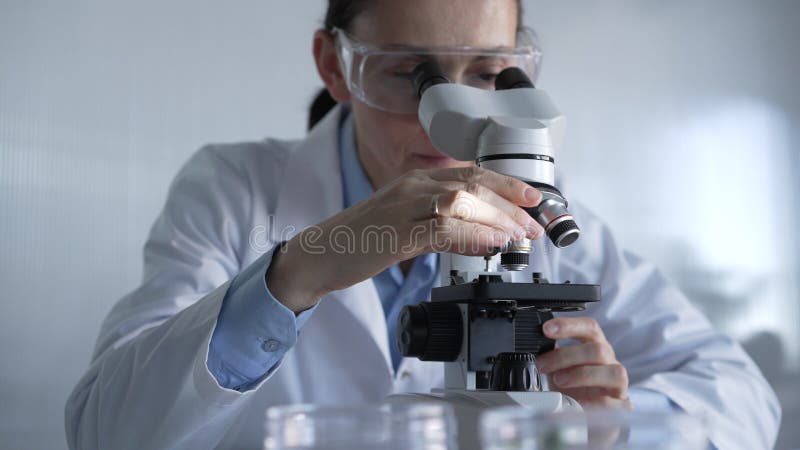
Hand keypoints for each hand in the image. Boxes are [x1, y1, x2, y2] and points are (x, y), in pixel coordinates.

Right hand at [267, 166, 544, 311]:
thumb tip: (481, 234)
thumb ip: (441, 223)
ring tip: (519, 235)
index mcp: (416, 181)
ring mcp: (404, 207)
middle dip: (511, 201)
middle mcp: (413, 186)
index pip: (472, 174)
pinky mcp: (397, 233)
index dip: (508, 185)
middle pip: (474, 182)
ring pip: (463, 202)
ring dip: (497, 218)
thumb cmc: (362, 239)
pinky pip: (442, 229)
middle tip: (535, 223)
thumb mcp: (407, 223)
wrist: (320, 253)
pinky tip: (490, 245)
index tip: (534, 200)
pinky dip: (472, 236)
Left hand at [537, 317, 631, 408]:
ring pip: (614, 372)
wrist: (584, 413)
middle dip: (565, 356)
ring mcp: (618, 384)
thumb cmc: (572, 385)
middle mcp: (609, 361)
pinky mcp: (621, 406)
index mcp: (594, 345)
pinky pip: (617, 403)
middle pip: (597, 349)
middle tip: (542, 365)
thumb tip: (527, 351)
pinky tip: (580, 404)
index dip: (569, 325)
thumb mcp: (557, 367)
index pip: (589, 327)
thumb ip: (548, 356)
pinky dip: (598, 403)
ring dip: (583, 375)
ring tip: (559, 382)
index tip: (546, 329)